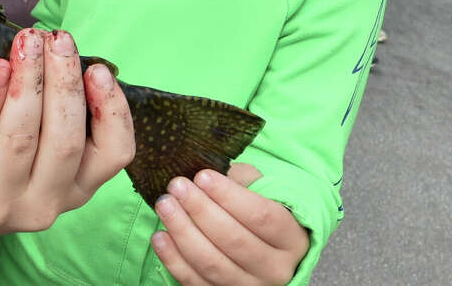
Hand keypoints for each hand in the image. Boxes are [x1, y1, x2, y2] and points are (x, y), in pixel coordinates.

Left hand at [0, 28, 135, 240]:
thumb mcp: (39, 151)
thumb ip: (57, 113)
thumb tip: (65, 52)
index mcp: (75, 188)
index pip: (114, 154)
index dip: (113, 110)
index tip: (98, 68)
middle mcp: (43, 205)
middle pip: (64, 141)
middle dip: (62, 82)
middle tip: (55, 38)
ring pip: (19, 138)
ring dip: (25, 83)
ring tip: (25, 43)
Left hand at [151, 166, 309, 285]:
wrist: (259, 248)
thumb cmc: (256, 210)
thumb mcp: (259, 189)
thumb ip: (239, 180)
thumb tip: (204, 175)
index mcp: (291, 238)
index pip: (261, 216)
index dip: (230, 196)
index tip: (202, 176)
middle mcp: (276, 268)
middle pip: (235, 241)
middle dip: (201, 210)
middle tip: (177, 186)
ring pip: (213, 264)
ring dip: (183, 232)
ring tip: (165, 205)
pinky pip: (195, 282)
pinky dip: (174, 260)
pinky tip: (160, 236)